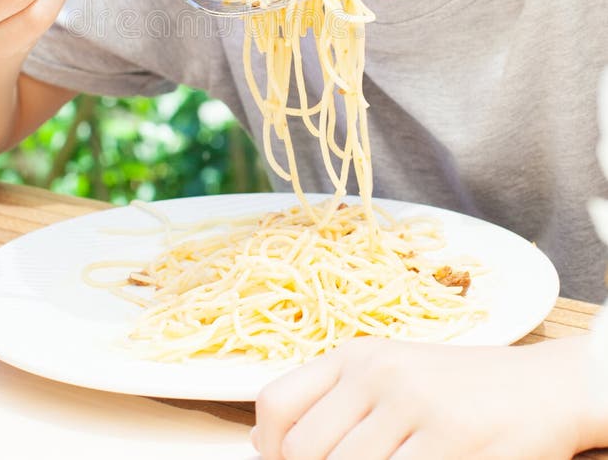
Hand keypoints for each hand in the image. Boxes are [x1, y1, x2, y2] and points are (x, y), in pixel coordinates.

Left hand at [252, 336, 596, 459]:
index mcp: (356, 355)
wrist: (542, 385)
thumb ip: (331, 403)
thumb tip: (262, 447)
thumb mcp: (388, 376)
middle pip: (304, 449)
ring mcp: (415, 407)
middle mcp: (378, 373)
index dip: (270, 448)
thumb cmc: (456, 388)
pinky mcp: (453, 443)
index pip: (276, 403)